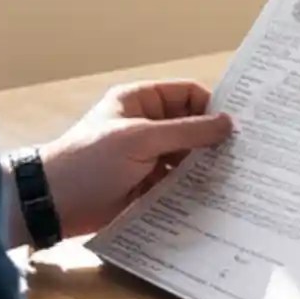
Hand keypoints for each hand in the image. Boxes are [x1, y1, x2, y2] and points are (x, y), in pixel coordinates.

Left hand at [37, 81, 232, 237]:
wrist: (55, 203)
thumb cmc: (91, 161)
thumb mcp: (140, 139)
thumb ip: (186, 131)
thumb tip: (228, 124)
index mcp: (141, 101)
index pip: (188, 95)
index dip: (212, 107)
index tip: (238, 127)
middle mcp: (147, 125)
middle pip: (192, 127)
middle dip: (213, 141)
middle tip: (244, 156)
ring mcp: (148, 156)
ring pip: (188, 157)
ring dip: (205, 167)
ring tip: (234, 179)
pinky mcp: (148, 184)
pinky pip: (179, 182)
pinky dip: (194, 188)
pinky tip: (214, 196)